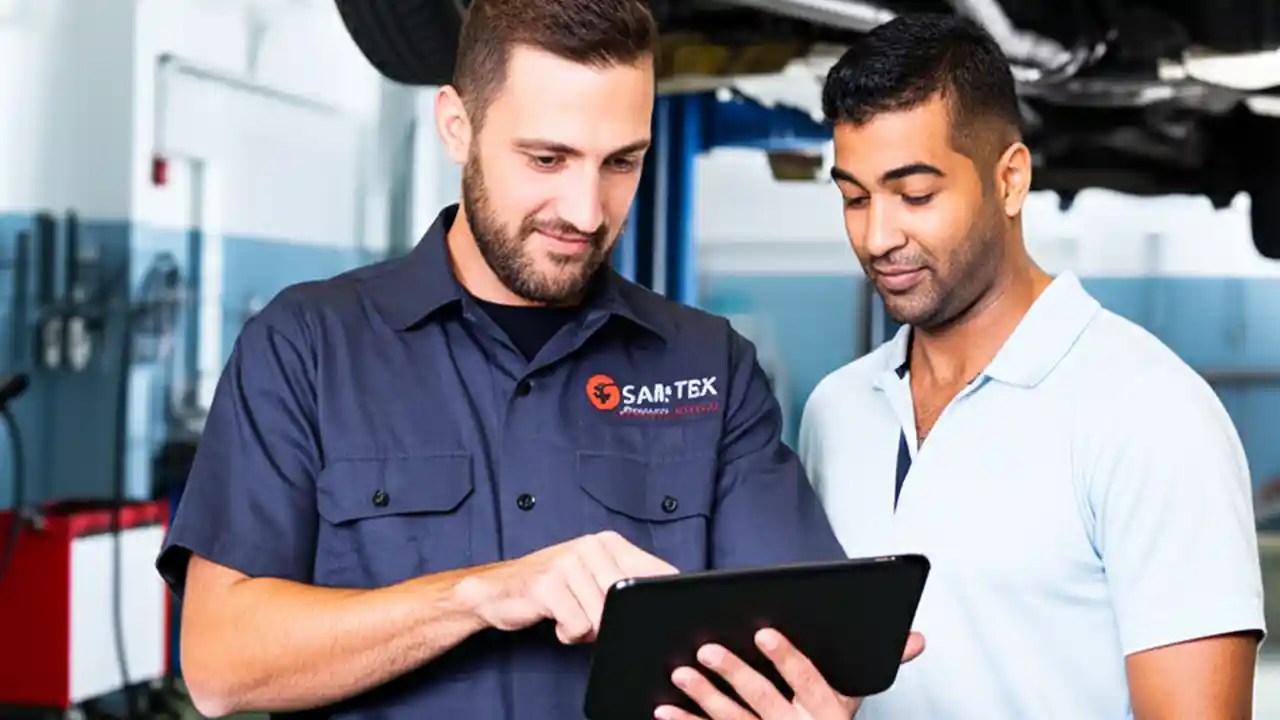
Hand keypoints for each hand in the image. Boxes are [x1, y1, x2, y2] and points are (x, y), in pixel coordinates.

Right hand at [455, 531, 676, 643]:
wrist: (496, 590)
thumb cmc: (553, 589)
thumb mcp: (594, 579)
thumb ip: (627, 585)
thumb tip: (665, 607)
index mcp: (609, 542)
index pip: (658, 573)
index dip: (658, 601)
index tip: (650, 614)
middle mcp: (591, 546)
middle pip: (629, 601)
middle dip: (613, 620)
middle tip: (590, 615)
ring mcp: (569, 563)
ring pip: (604, 618)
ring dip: (587, 629)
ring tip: (568, 614)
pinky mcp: (548, 585)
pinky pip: (578, 627)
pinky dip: (568, 634)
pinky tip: (555, 619)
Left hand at [655, 629, 924, 719]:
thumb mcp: (853, 699)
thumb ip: (881, 664)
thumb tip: (916, 638)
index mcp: (830, 713)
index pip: (811, 683)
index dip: (788, 659)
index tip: (764, 634)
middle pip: (766, 702)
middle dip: (736, 675)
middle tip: (708, 649)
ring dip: (705, 699)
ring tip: (682, 673)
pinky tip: (665, 710)